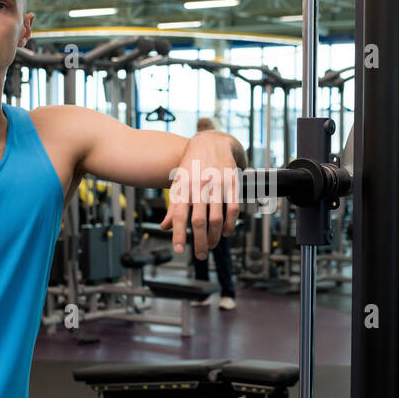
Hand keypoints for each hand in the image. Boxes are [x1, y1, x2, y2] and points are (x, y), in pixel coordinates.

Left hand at [161, 132, 240, 259]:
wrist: (211, 141)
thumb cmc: (192, 166)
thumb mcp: (178, 183)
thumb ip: (174, 206)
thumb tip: (165, 227)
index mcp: (184, 186)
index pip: (180, 214)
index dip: (179, 234)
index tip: (179, 250)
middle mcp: (200, 185)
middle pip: (199, 221)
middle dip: (200, 241)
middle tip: (200, 255)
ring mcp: (217, 184)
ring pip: (216, 218)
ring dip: (215, 236)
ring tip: (211, 245)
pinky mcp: (232, 183)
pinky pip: (233, 208)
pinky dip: (230, 224)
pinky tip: (226, 232)